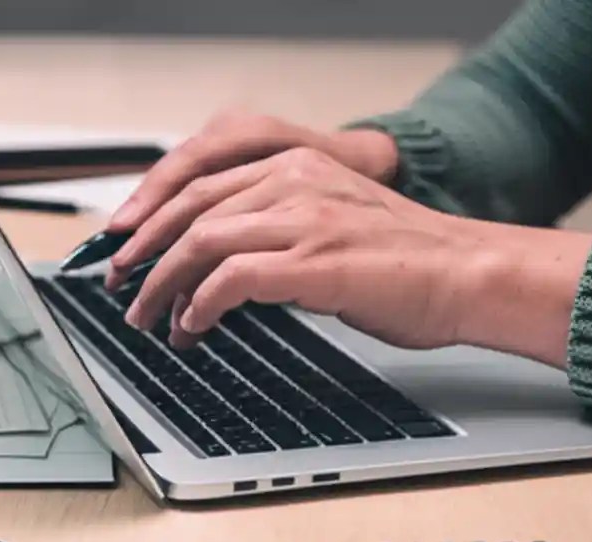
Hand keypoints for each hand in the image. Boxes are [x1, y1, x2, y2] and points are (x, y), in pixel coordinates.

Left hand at [119, 146, 591, 369]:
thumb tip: (219, 271)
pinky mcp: (314, 261)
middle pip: (190, 208)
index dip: (154, 216)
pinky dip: (200, 305)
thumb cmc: (409, 263)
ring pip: (201, 242)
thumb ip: (279, 232)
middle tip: (122, 287)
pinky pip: (230, 278)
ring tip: (150, 318)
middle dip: (144, 252)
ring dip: (164, 285)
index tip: (129, 248)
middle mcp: (295, 181)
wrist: (470, 275)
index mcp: (298, 165)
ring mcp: (304, 219)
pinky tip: (194, 327)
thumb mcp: (334, 225)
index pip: (202, 182)